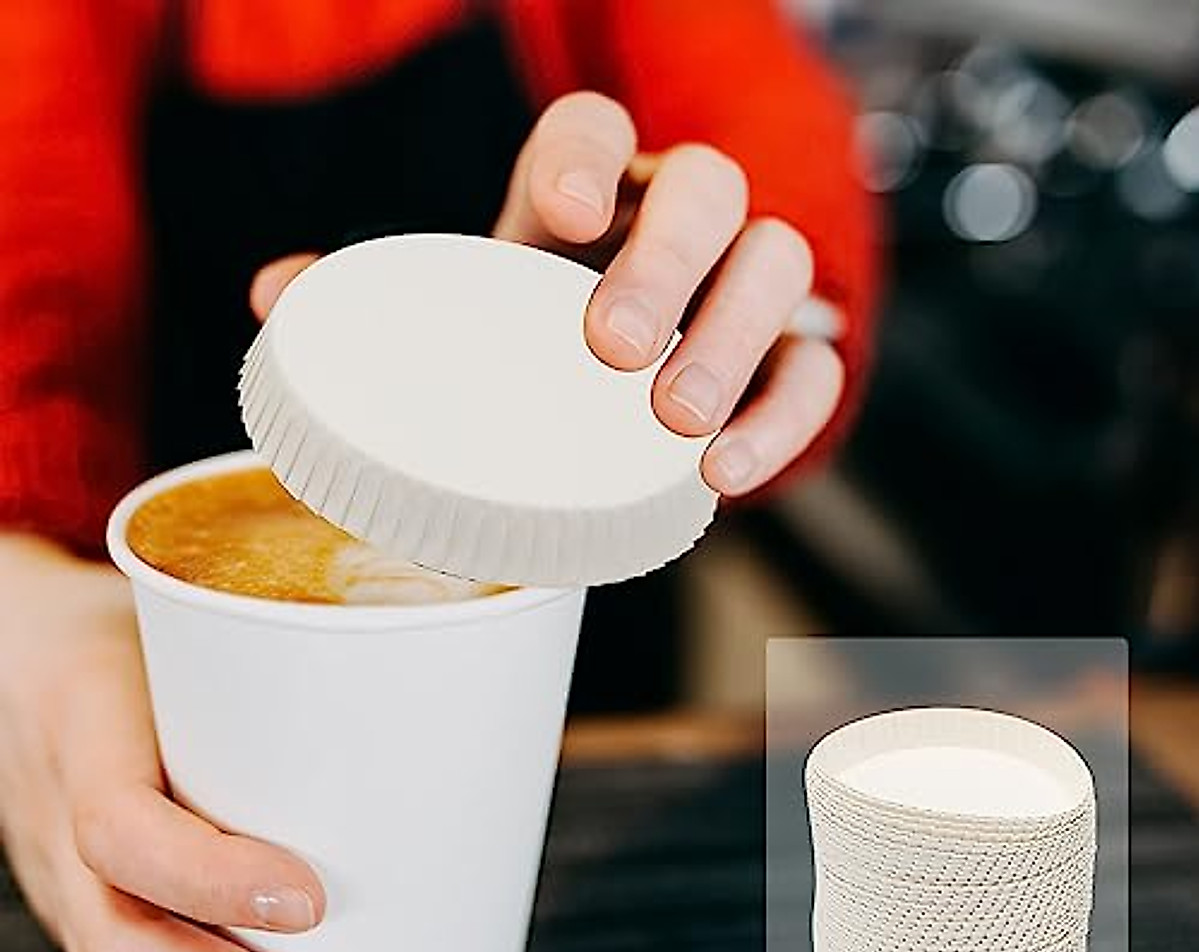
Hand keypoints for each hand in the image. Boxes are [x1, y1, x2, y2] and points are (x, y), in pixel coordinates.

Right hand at [0, 536, 367, 951]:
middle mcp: (57, 815)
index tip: (312, 903)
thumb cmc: (130, 627)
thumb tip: (435, 694)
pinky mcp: (78, 906)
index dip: (210, 878)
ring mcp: (57, 875)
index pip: (120, 825)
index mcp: (89, 727)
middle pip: (123, 941)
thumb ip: (283, 661)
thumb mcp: (190, 620)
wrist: (19, 649)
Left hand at [250, 91, 842, 496]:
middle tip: (611, 349)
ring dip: (733, 336)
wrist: (615, 413)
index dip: (588, 154)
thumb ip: (379, 302)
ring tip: (676, 422)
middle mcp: (676, 223)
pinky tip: (725, 472)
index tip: (563, 217)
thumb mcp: (465, 319)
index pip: (596, 129)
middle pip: (707, 186)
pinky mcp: (790, 360)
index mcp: (587, 197)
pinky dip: (784, 418)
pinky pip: (817, 370)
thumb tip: (277, 297)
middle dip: (666, 259)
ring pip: (781, 262)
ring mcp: (743, 287)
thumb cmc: (531, 353)